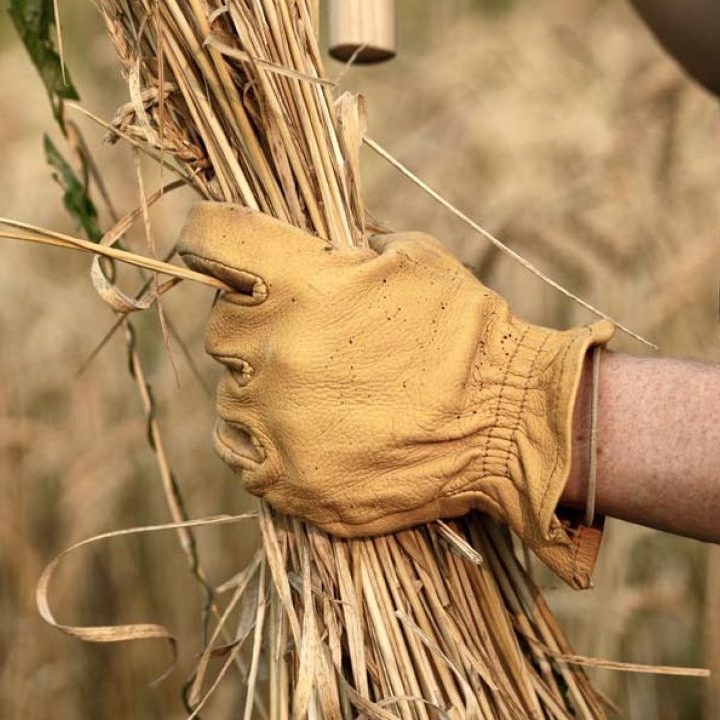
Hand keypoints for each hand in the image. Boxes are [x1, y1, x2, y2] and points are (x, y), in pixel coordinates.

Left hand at [175, 202, 611, 586]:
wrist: (509, 423)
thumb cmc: (464, 330)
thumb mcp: (409, 255)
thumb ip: (341, 247)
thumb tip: (307, 244)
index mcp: (297, 284)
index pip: (210, 238)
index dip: (211, 236)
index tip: (222, 246)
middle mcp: (274, 351)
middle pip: (220, 326)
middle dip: (254, 324)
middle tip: (304, 335)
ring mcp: (277, 423)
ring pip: (231, 395)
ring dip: (261, 388)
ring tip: (317, 391)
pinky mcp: (290, 483)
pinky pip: (243, 456)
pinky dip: (264, 443)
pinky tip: (302, 433)